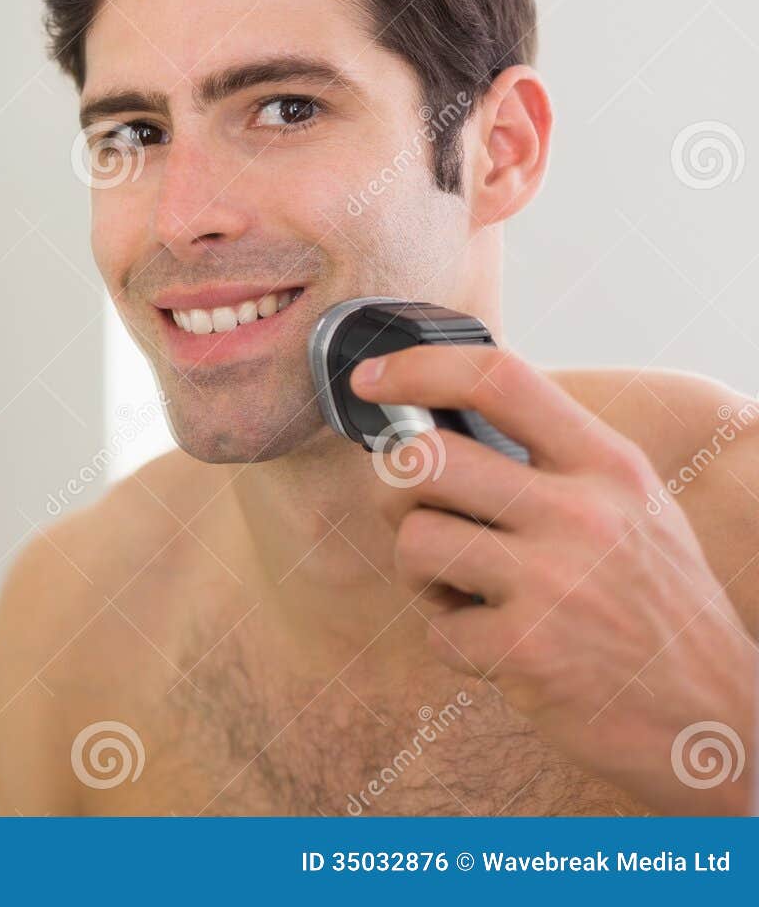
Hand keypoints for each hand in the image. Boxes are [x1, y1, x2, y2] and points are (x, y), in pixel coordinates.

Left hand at [353, 345, 757, 814]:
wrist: (718, 720)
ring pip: (414, 541)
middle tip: (421, 519)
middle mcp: (584, 512)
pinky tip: (505, 650)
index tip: (372, 382)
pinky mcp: (528, 650)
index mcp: (608, 465)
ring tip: (471, 593)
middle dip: (397, 492)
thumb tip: (442, 415)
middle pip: (424, 459)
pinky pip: (436, 631)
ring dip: (422, 574)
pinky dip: (457, 645)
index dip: (416, 369)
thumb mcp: (634, 509)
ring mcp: (555, 581)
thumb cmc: (656, 608)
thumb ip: (556, 462)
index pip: (496, 378)